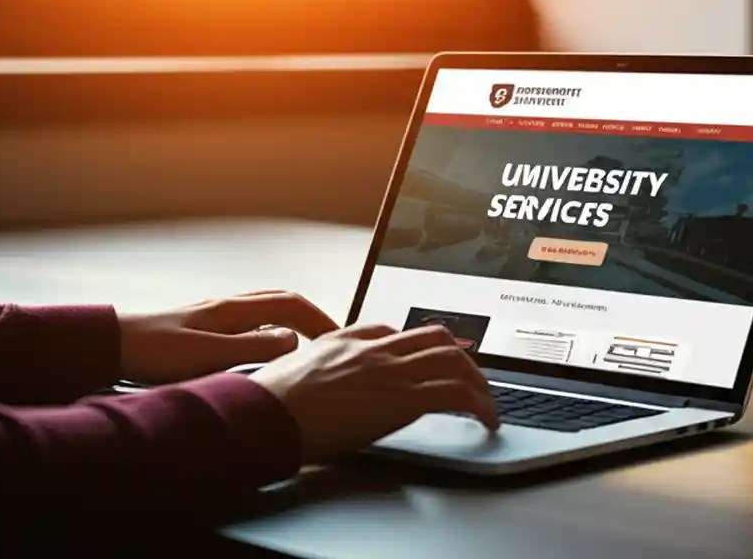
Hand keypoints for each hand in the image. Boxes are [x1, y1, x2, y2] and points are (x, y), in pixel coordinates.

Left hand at [118, 290, 337, 383]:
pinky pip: (251, 321)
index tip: (340, 340)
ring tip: (306, 347)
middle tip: (331, 341)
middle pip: (283, 301)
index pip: (292, 304)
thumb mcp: (209, 354)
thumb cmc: (154, 350)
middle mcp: (229, 305)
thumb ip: (253, 347)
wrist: (113, 344)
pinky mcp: (204, 326)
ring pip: (267, 310)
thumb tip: (294, 341)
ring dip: (292, 323)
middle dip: (312, 318)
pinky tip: (264, 352)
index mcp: (234, 309)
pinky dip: (270, 331)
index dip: (321, 321)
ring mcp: (216, 313)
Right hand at [251, 323, 498, 462]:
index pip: (392, 331)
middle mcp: (373, 348)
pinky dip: (480, 404)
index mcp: (345, 339)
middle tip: (467, 376)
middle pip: (432, 338)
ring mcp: (391, 370)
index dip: (415, 347)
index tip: (423, 361)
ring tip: (485, 400)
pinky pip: (457, 394)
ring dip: (477, 380)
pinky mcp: (403, 399)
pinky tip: (487, 420)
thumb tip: (310, 388)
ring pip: (453, 360)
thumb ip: (312, 371)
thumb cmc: (267, 402)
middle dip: (456, 356)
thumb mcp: (289, 373)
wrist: (265, 414)